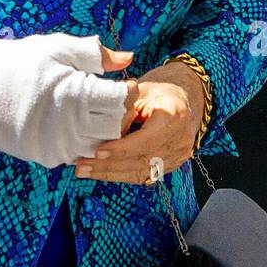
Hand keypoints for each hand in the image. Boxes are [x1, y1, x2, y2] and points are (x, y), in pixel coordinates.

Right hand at [0, 31, 136, 168]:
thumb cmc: (16, 62)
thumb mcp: (55, 48)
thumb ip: (94, 54)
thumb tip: (128, 58)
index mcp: (75, 94)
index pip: (121, 101)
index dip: (123, 89)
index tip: (116, 82)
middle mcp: (68, 126)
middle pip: (115, 127)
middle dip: (115, 112)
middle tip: (105, 97)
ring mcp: (56, 146)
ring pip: (99, 145)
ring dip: (100, 128)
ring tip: (88, 109)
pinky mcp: (45, 157)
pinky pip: (77, 153)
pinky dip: (80, 139)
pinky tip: (69, 121)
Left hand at [73, 59, 204, 183]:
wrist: (184, 99)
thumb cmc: (159, 91)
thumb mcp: (141, 91)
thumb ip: (123, 107)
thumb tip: (96, 120)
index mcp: (174, 115)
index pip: (146, 140)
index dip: (121, 149)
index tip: (98, 152)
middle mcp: (180, 140)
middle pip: (142, 160)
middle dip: (109, 166)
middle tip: (82, 166)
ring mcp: (177, 156)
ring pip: (141, 172)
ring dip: (110, 174)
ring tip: (85, 171)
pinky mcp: (171, 165)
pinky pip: (144, 175)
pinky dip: (120, 175)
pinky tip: (100, 173)